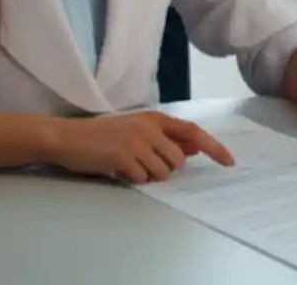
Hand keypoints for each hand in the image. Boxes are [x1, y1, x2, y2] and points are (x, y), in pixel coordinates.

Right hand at [47, 112, 234, 183]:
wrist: (67, 137)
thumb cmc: (102, 135)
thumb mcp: (137, 130)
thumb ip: (165, 138)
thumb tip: (194, 149)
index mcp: (154, 118)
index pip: (193, 131)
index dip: (214, 147)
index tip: (229, 161)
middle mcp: (148, 127)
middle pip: (178, 160)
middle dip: (166, 168)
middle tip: (143, 163)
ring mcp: (136, 141)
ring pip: (162, 172)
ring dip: (149, 174)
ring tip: (128, 164)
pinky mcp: (123, 156)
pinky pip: (142, 178)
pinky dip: (133, 178)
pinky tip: (117, 168)